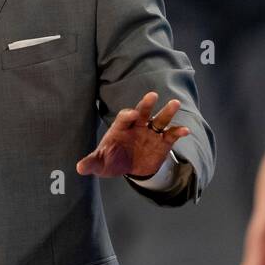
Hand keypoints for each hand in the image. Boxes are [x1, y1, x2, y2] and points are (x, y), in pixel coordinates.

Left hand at [75, 91, 189, 178]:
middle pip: (142, 112)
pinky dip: (178, 132)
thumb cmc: (111, 161)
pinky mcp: (162, 142)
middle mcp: (137, 126)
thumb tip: (79, 168)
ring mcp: (151, 133)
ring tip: (175, 103)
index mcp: (120, 128)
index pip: (124, 117)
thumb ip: (92, 163)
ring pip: (160, 119)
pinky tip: (185, 131)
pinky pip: (171, 135)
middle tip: (152, 95)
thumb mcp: (100, 164)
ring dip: (167, 112)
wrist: (129, 169)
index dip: (128, 115)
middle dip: (146, 104)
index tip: (133, 115)